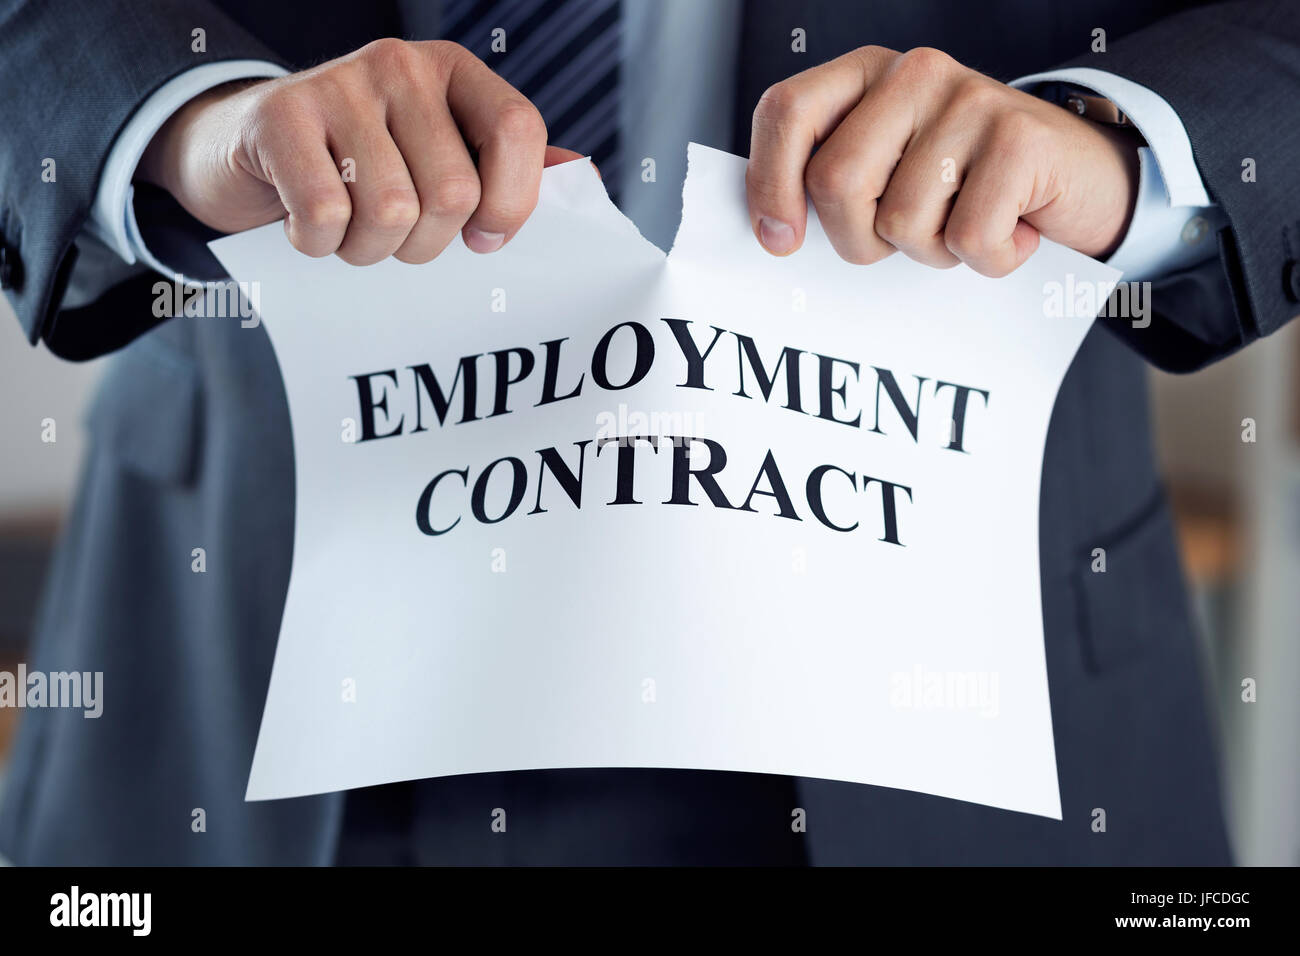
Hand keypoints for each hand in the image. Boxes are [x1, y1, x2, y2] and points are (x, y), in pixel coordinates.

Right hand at [138, 38, 581, 265]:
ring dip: (368, 250)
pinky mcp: (280, 114)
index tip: (484, 242)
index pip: (517, 130)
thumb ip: (507, 168)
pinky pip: (326, 214)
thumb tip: (582, 180)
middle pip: (454, 191)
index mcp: (455, 73)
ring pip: (390, 211)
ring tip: (350, 234)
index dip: (511, 202)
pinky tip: (308, 231)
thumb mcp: (438, 155)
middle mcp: (402, 66)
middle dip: (425, 245)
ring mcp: (339, 83)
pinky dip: (318, 245)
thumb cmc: (360, 166)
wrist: (245, 146)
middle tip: (395, 240)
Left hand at [745, 46, 1140, 275]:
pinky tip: (1013, 232)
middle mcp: (915, 74)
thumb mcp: (888, 173)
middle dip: (859, 240)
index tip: (779, 239)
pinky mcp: (1022, 139)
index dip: (769, 181)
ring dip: (932, 253)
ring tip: (966, 224)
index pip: (787, 110)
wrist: (1080, 178)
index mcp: (868, 76)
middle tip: (901, 240)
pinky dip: (987, 259)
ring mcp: (971, 100)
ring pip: (901, 222)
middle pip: (836, 182)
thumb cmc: (968, 186)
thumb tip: (771, 230)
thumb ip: (830, 181)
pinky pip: (967, 238)